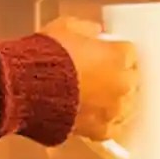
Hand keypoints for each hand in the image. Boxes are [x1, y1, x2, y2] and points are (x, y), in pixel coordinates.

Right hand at [41, 17, 137, 140]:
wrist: (28, 87)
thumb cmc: (46, 56)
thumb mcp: (65, 28)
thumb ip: (87, 29)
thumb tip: (95, 31)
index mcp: (118, 56)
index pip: (130, 54)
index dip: (116, 54)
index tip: (106, 56)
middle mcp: (122, 84)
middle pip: (131, 81)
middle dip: (118, 78)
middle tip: (101, 78)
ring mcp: (113, 110)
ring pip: (126, 107)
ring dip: (114, 102)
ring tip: (97, 101)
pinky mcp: (100, 131)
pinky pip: (111, 129)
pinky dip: (103, 124)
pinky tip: (93, 119)